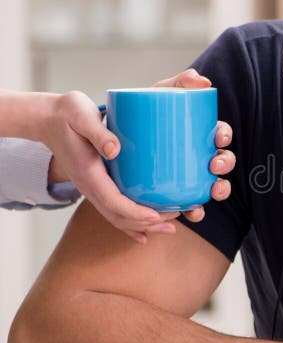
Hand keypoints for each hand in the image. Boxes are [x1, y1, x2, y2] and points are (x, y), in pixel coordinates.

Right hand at [44, 69, 235, 243]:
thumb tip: (115, 150)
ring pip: (116, 216)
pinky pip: (113, 208)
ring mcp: (92, 187)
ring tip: (168, 228)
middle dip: (146, 223)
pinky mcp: (97, 183)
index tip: (157, 215)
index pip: (113, 202)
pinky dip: (130, 222)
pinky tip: (145, 229)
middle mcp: (89, 186)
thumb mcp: (82, 117)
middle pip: (118, 216)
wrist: (48, 117)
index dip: (136, 212)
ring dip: (142, 225)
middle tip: (174, 220)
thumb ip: (98, 133)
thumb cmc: (69, 113)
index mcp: (88, 173)